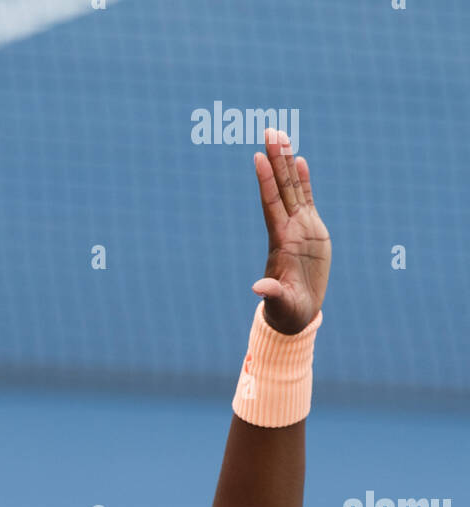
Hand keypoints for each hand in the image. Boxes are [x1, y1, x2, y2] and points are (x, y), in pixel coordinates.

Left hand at [252, 130, 330, 333]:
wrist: (298, 312)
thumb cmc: (288, 310)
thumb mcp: (280, 302)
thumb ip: (271, 293)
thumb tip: (258, 288)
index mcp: (280, 241)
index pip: (270, 204)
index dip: (265, 181)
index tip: (257, 157)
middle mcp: (288, 228)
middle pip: (280, 187)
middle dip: (275, 159)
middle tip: (269, 130)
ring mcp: (300, 227)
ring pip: (292, 187)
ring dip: (286, 162)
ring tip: (281, 135)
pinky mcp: (312, 230)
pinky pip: (307, 198)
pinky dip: (303, 179)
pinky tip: (299, 160)